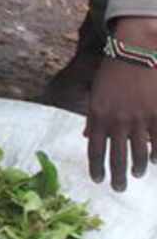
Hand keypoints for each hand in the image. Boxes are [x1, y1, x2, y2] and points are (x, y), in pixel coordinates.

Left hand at [86, 18, 156, 190]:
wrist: (135, 50)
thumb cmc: (113, 71)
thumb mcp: (96, 93)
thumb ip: (93, 118)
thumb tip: (88, 138)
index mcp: (98, 115)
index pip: (95, 149)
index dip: (96, 167)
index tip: (98, 180)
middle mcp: (117, 120)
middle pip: (116, 157)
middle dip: (117, 176)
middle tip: (118, 188)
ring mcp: (139, 118)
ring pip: (139, 153)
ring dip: (137, 167)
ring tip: (136, 175)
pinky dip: (156, 154)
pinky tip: (154, 161)